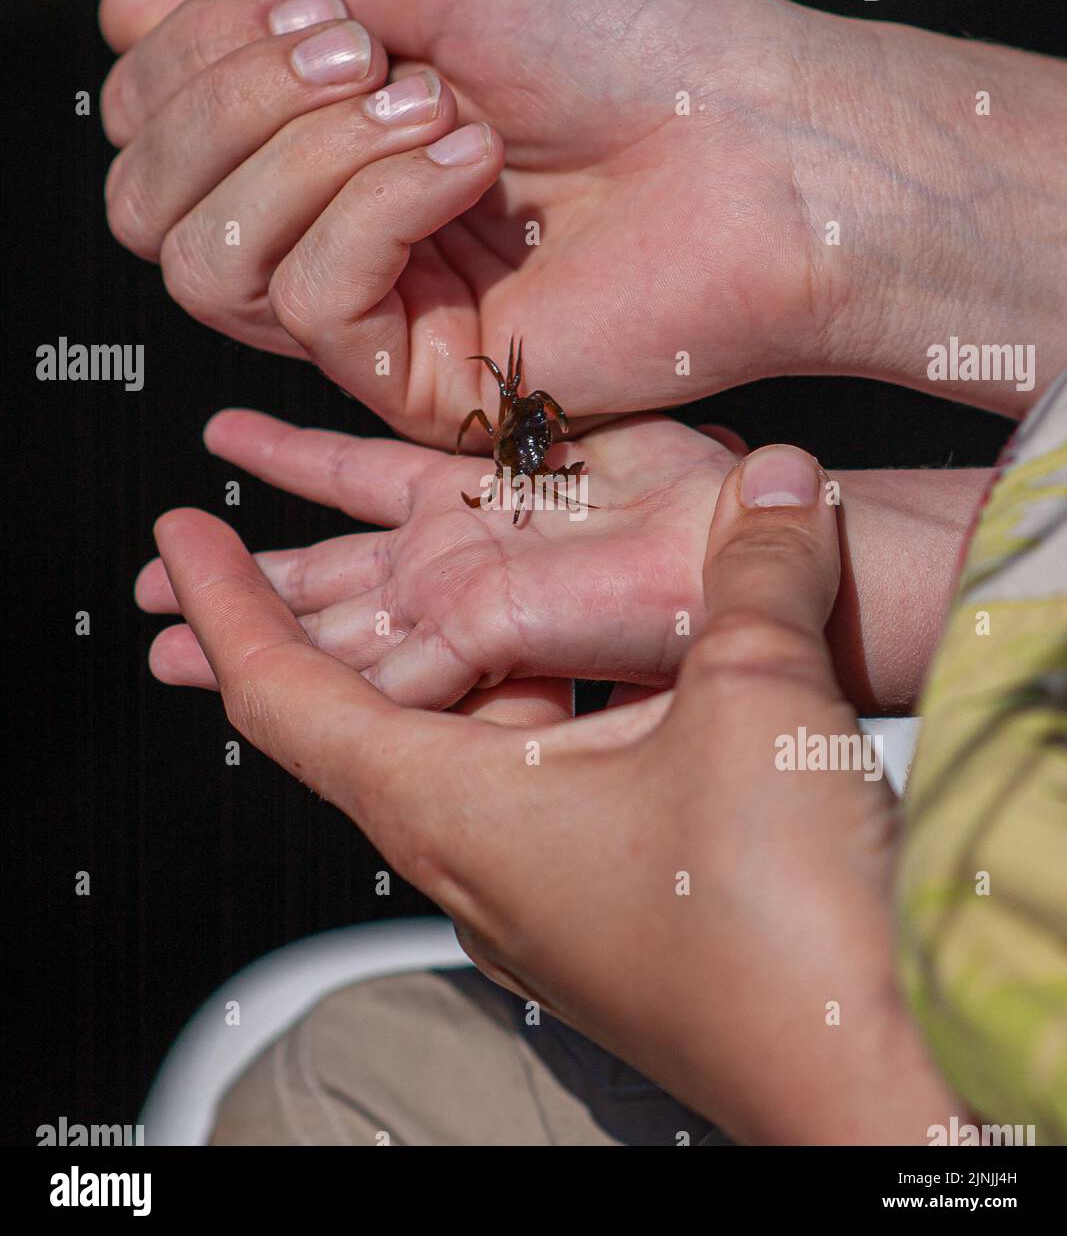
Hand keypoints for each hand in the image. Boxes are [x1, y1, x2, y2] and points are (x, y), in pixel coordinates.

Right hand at [100, 0, 1066, 437]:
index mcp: (334, 145)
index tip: (314, 9)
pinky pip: (314, 302)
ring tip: (439, 111)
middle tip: (360, 56)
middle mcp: (340, 238)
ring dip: (306, 154)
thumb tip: (126, 13)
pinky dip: (380, 206)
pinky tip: (471, 168)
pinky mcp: (424, 386)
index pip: (157, 132)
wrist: (763, 144)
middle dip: (228, 106)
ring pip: (210, 267)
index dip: (190, 62)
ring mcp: (381, 321)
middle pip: (154, 210)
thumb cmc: (635, 48)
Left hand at [151, 445, 959, 1142]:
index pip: (282, 695)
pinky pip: (530, 780)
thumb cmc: (780, 936)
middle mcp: (472, 858)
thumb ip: (758, 578)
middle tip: (290, 545)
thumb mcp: (758, 705)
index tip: (180, 542)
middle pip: (356, 717)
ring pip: (456, 745)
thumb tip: (783, 495)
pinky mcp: (598, 902)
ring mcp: (533, 889)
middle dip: (322, 622)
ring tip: (467, 582)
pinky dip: (529, 707)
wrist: (871, 1076)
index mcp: (453, 811)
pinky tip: (594, 676)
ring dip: (449, 660)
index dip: (221, 605)